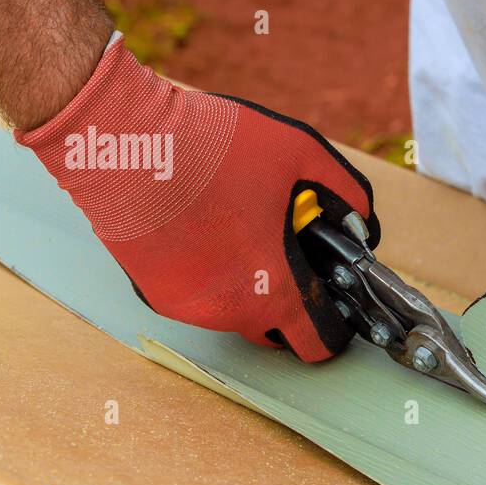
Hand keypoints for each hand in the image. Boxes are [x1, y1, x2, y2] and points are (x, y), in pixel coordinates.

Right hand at [17, 36, 376, 360]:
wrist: (122, 140)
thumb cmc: (211, 144)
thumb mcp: (299, 151)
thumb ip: (344, 191)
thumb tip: (363, 222)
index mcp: (273, 285)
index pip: (316, 345)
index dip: (333, 330)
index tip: (333, 307)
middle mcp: (230, 310)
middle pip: (275, 333)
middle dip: (290, 308)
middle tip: (290, 260)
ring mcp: (189, 308)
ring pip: (234, 314)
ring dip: (248, 289)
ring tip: (243, 236)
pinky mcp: (155, 295)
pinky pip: (199, 298)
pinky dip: (211, 278)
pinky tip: (206, 234)